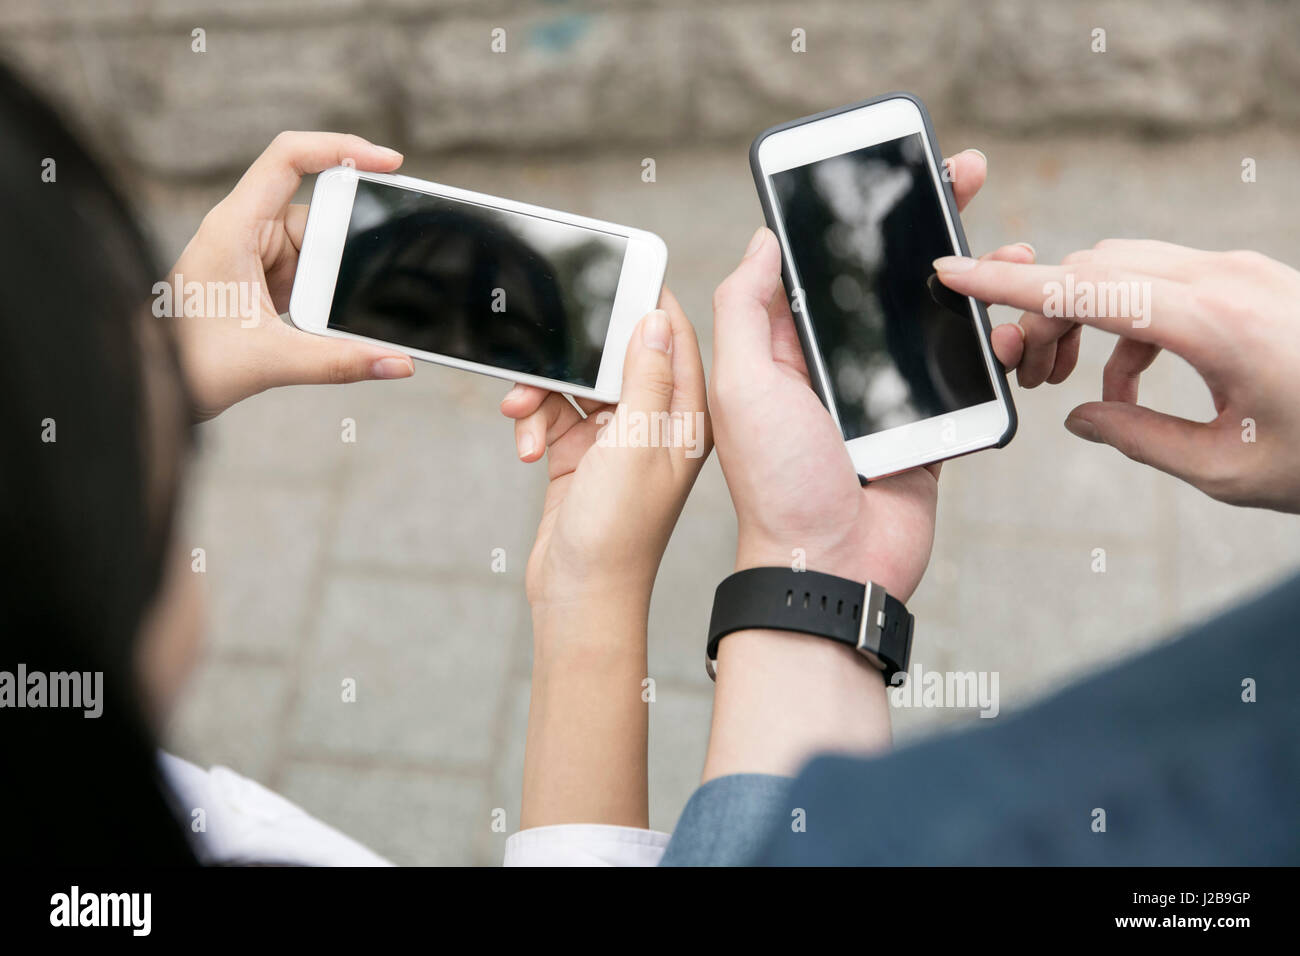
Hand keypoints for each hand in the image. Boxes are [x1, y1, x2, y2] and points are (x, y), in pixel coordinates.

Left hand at [167, 132, 414, 420]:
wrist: (156, 387)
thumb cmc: (188, 365)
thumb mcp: (271, 361)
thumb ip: (339, 362)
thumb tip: (399, 363)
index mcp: (234, 227)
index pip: (289, 159)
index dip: (340, 147)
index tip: (390, 162)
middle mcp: (245, 231)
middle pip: (319, 213)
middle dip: (350, 246)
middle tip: (364, 284)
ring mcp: (256, 254)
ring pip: (320, 248)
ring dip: (337, 280)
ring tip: (332, 317)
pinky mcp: (265, 279)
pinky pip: (311, 272)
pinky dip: (328, 294)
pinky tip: (329, 321)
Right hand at [500, 288, 710, 610]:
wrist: (579, 595)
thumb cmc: (618, 533)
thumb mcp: (635, 442)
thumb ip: (646, 378)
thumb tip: (656, 319)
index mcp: (685, 418)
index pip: (673, 339)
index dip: (645, 304)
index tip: (612, 276)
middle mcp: (655, 423)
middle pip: (615, 355)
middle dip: (574, 355)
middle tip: (545, 352)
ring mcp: (617, 438)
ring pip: (576, 383)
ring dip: (544, 392)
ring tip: (523, 415)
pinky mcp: (581, 454)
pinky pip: (554, 413)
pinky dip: (536, 422)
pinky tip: (527, 447)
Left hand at [709, 149, 1029, 600]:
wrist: (834, 567)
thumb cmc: (779, 483)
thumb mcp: (744, 386)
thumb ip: (746, 310)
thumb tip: (763, 238)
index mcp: (786, 348)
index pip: (825, 262)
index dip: (857, 214)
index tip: (892, 169)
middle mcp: (836, 364)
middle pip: (887, 278)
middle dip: (928, 225)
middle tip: (967, 176)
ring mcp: (885, 393)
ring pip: (935, 318)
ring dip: (974, 276)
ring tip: (1012, 244)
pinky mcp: (927, 423)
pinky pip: (965, 370)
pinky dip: (994, 341)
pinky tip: (1018, 316)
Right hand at [935, 241, 1299, 512]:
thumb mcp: (1224, 468)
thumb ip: (1137, 437)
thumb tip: (1079, 418)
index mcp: (1215, 323)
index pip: (1084, 287)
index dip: (1007, 284)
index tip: (950, 273)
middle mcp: (1224, 280)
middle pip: (1095, 269)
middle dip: (1040, 311)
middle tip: (1018, 371)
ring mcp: (1241, 273)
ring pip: (1124, 269)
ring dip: (1082, 315)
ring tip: (1070, 384)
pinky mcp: (1250, 281)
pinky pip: (1163, 283)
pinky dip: (1126, 325)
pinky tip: (1129, 384)